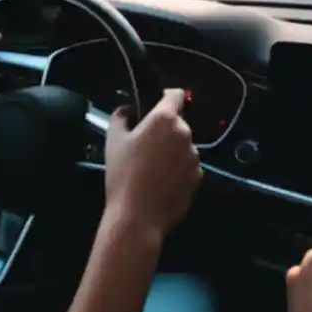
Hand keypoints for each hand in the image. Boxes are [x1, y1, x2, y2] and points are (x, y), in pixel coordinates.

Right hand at [104, 88, 201, 236]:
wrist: (137, 216)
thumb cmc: (123, 174)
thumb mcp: (113, 141)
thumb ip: (120, 117)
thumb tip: (127, 109)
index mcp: (164, 120)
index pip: (176, 95)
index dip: (168, 96)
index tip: (158, 102)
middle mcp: (184, 133)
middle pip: (177, 124)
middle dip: (164, 131)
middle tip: (145, 147)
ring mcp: (194, 156)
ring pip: (183, 146)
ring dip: (172, 151)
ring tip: (152, 169)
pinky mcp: (198, 177)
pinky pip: (187, 166)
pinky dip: (178, 170)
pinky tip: (161, 183)